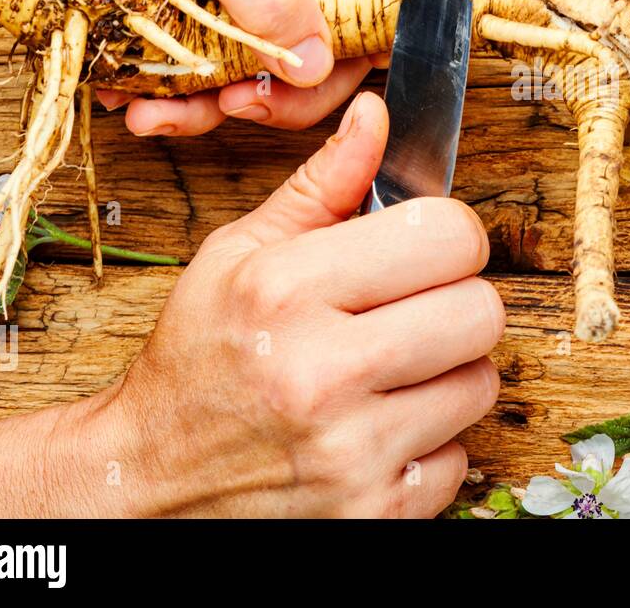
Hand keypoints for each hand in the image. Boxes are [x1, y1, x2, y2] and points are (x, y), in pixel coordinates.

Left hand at [0, 0, 421, 133]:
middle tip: (239, 108)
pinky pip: (219, 23)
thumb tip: (312, 67)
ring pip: (274, 35)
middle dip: (291, 83)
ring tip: (163, 110)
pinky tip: (139, 87)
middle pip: (342, 24)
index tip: (353, 77)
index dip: (409, 26)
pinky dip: (183, 63)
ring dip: (223, 85)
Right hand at [104, 92, 500, 515]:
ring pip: (481, 383)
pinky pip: (458, 458)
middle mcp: (321, 373)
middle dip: (455, 302)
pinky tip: (378, 428)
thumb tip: (376, 116)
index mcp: (288, 291)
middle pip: (483, 310)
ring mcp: (350, 452)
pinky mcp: (372, 513)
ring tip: (389, 372)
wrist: (146, 480)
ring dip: (446, 373)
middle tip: (411, 310)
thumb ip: (320, 186)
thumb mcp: (237, 255)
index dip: (448, 234)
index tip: (425, 246)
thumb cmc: (196, 360)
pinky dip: (429, 443)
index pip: (450, 236)